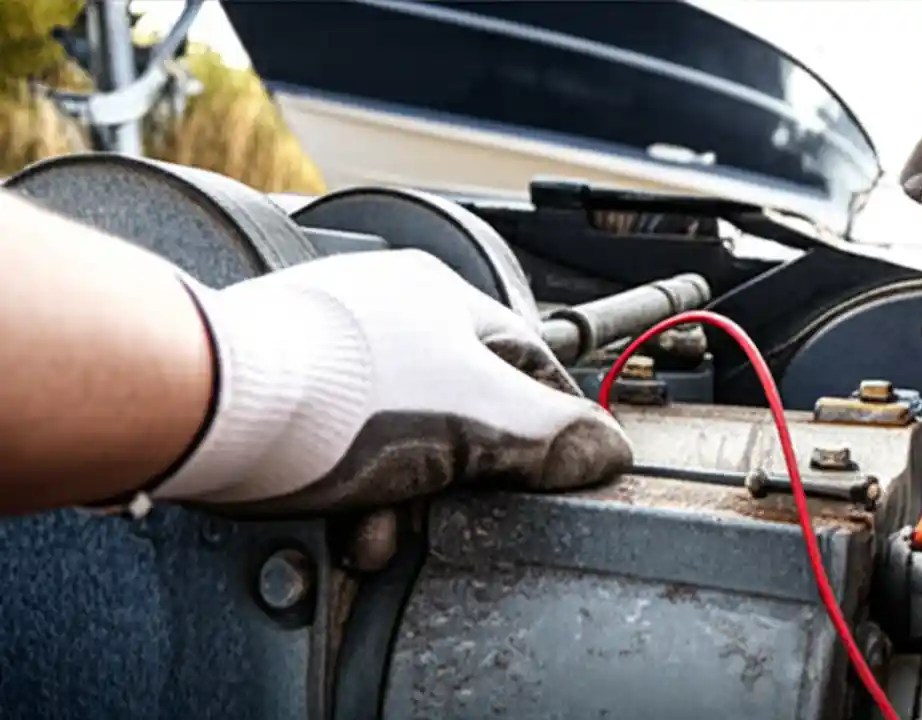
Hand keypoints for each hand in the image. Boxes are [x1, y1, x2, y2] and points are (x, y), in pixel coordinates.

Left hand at [155, 249, 632, 513]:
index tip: (560, 466)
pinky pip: (334, 436)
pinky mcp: (275, 377)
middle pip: (454, 403)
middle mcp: (383, 307)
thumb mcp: (477, 422)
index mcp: (442, 297)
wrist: (203, 402)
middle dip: (458, 477)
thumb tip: (608, 450)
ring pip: (391, 428)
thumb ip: (553, 436)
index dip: (551, 420)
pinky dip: (346, 483)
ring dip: (400, 493)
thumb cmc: (338, 395)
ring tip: (382, 532)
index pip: (528, 360)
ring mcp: (326, 338)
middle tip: (456, 514)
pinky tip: (342, 518)